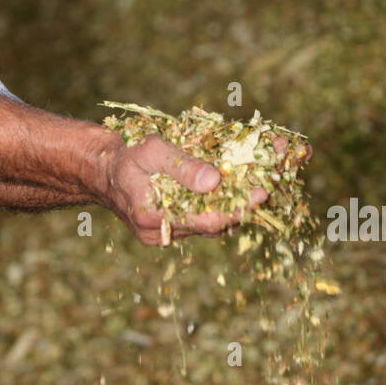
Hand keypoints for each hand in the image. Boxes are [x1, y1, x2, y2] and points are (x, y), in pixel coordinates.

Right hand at [97, 130, 310, 247]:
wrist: (103, 170)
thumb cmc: (125, 154)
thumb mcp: (151, 151)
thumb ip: (181, 166)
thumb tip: (215, 181)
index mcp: (154, 217)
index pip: (207, 221)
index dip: (238, 207)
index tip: (264, 191)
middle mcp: (167, 233)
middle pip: (220, 221)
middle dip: (253, 197)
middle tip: (282, 172)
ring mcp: (174, 232)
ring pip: (219, 219)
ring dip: (247, 196)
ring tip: (278, 168)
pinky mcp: (180, 225)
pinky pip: (211, 214)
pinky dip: (233, 197)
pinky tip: (254, 177)